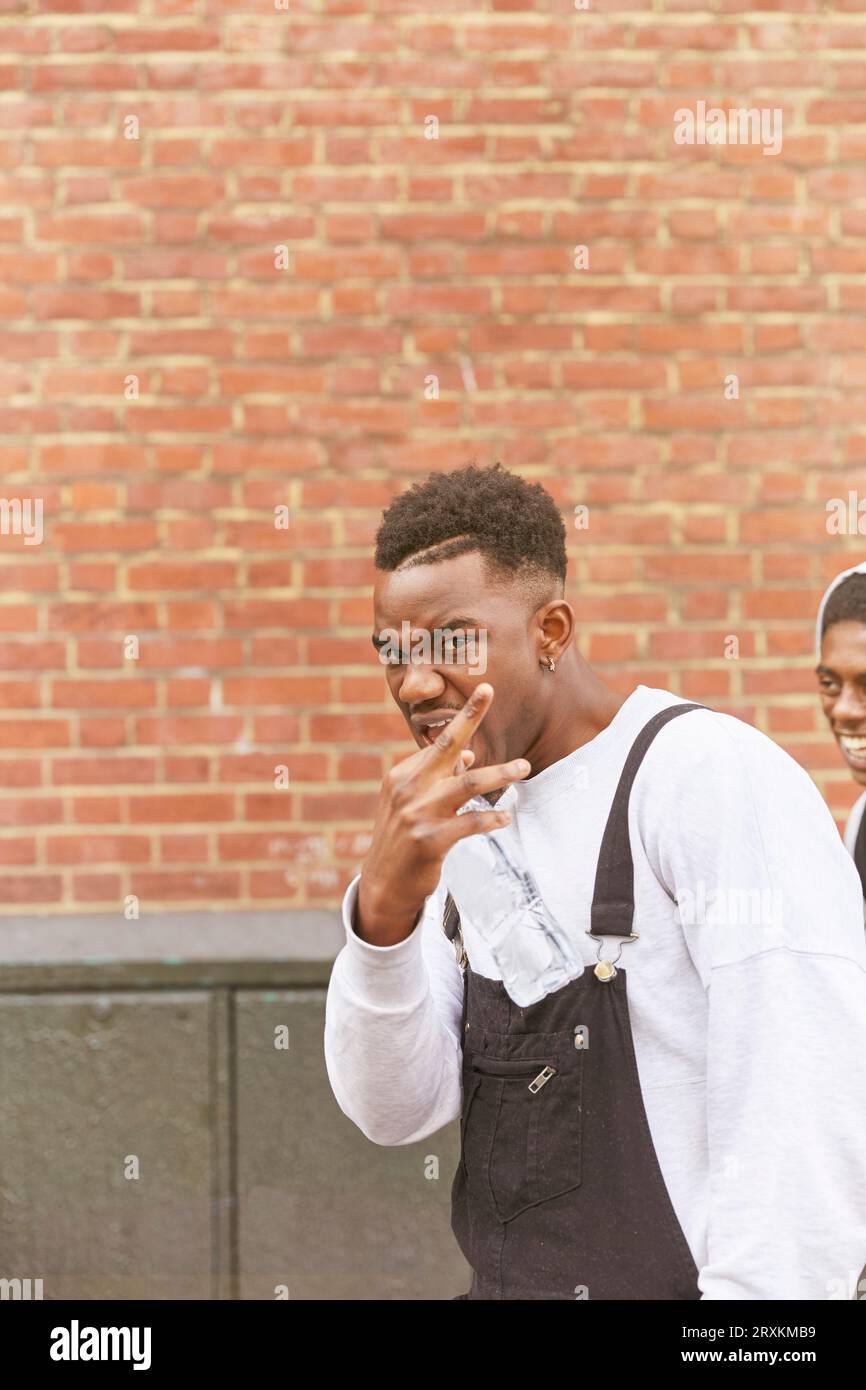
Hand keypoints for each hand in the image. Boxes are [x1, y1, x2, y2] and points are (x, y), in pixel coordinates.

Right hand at [355, 683, 530, 944]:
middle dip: (469, 717)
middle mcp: (407, 789)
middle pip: (445, 745)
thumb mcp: (412, 803)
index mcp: (401, 776)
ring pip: (466, 783)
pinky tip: (505, 817)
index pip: (439, 746)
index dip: (465, 721)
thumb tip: (466, 754)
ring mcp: (417, 814)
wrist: (384, 884)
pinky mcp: (430, 840)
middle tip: (490, 692)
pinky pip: (469, 823)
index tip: (485, 692)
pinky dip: (490, 817)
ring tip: (523, 766)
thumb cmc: (404, 838)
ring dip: (498, 773)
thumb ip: (436, 778)